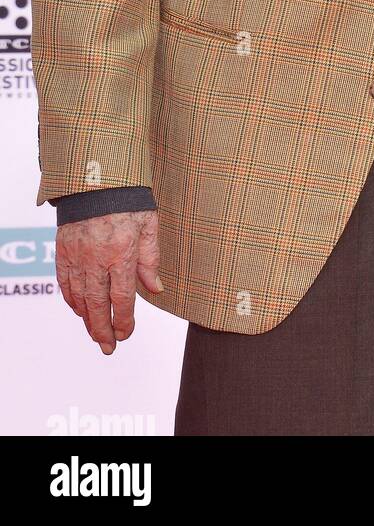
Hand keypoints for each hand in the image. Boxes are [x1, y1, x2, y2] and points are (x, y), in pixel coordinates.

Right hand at [55, 210, 161, 353]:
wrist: (97, 179)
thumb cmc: (128, 199)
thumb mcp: (149, 225)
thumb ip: (151, 259)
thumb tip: (156, 289)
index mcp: (122, 252)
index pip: (122, 298)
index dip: (124, 321)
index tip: (127, 334)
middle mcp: (96, 258)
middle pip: (97, 305)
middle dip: (103, 330)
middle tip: (108, 348)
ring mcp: (76, 256)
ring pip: (79, 298)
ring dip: (87, 320)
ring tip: (95, 335)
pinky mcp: (63, 251)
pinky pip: (65, 284)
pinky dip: (72, 301)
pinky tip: (80, 311)